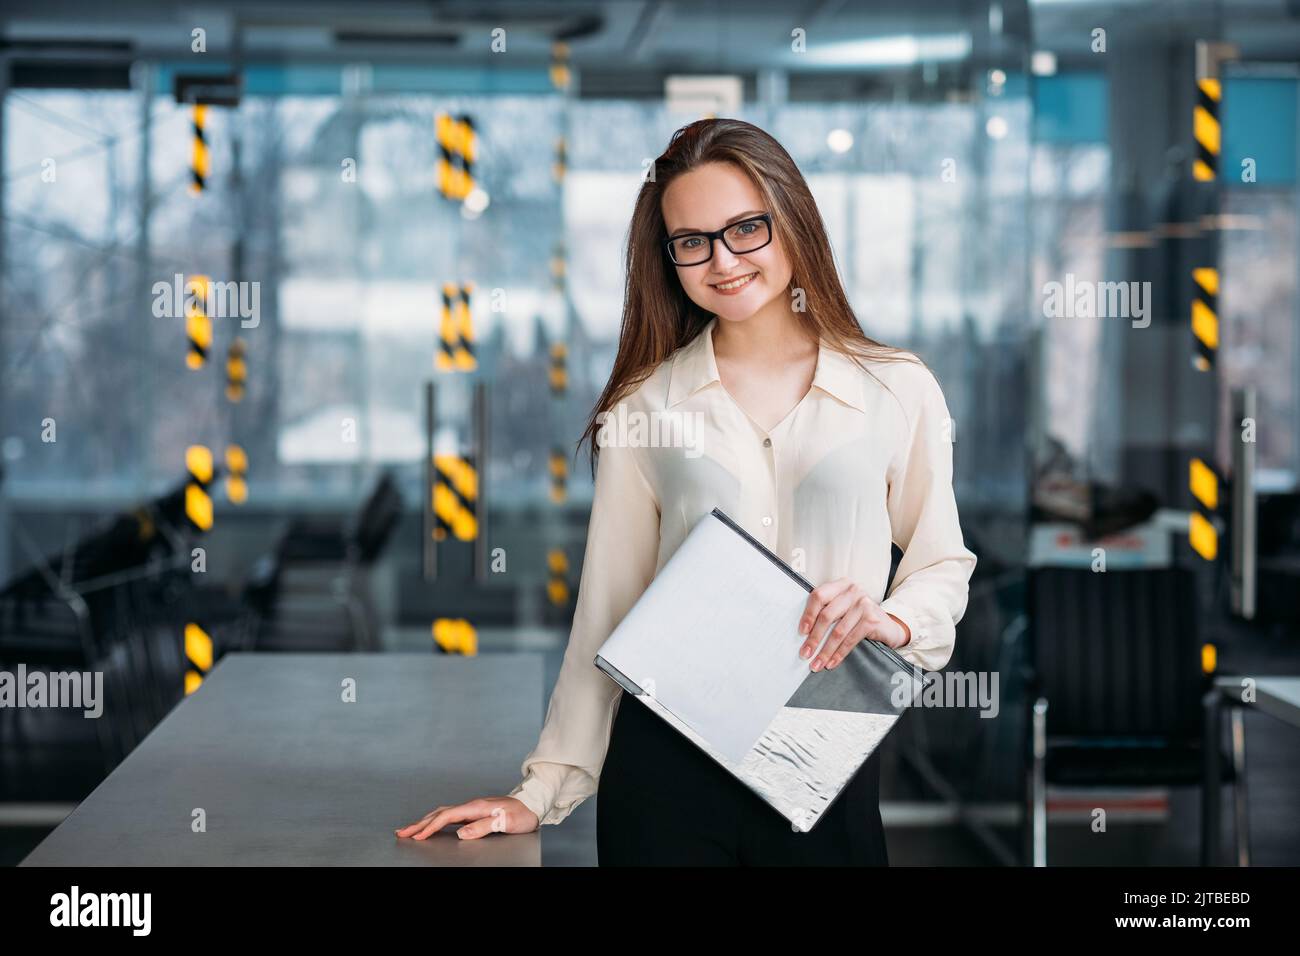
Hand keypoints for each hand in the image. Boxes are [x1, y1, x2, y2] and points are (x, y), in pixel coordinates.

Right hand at [395, 797, 538, 840]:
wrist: (533, 804)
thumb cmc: (521, 813)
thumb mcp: (505, 822)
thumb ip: (483, 827)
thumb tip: (461, 833)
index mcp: (476, 807)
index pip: (446, 817)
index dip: (430, 827)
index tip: (417, 836)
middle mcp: (471, 806)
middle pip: (439, 813)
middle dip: (419, 823)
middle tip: (402, 832)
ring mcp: (472, 809)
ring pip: (443, 814)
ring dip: (425, 821)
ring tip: (411, 829)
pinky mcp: (474, 813)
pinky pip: (450, 816)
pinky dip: (437, 821)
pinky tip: (433, 826)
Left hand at [798, 577, 910, 671]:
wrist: (888, 626)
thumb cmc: (859, 617)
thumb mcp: (843, 608)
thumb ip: (827, 611)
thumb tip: (803, 633)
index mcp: (841, 585)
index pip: (819, 596)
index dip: (808, 614)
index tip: (801, 632)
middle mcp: (853, 591)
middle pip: (827, 615)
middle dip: (814, 638)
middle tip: (805, 654)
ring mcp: (864, 604)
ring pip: (838, 631)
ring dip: (825, 651)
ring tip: (816, 664)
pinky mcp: (872, 620)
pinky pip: (850, 640)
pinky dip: (839, 654)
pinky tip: (831, 663)